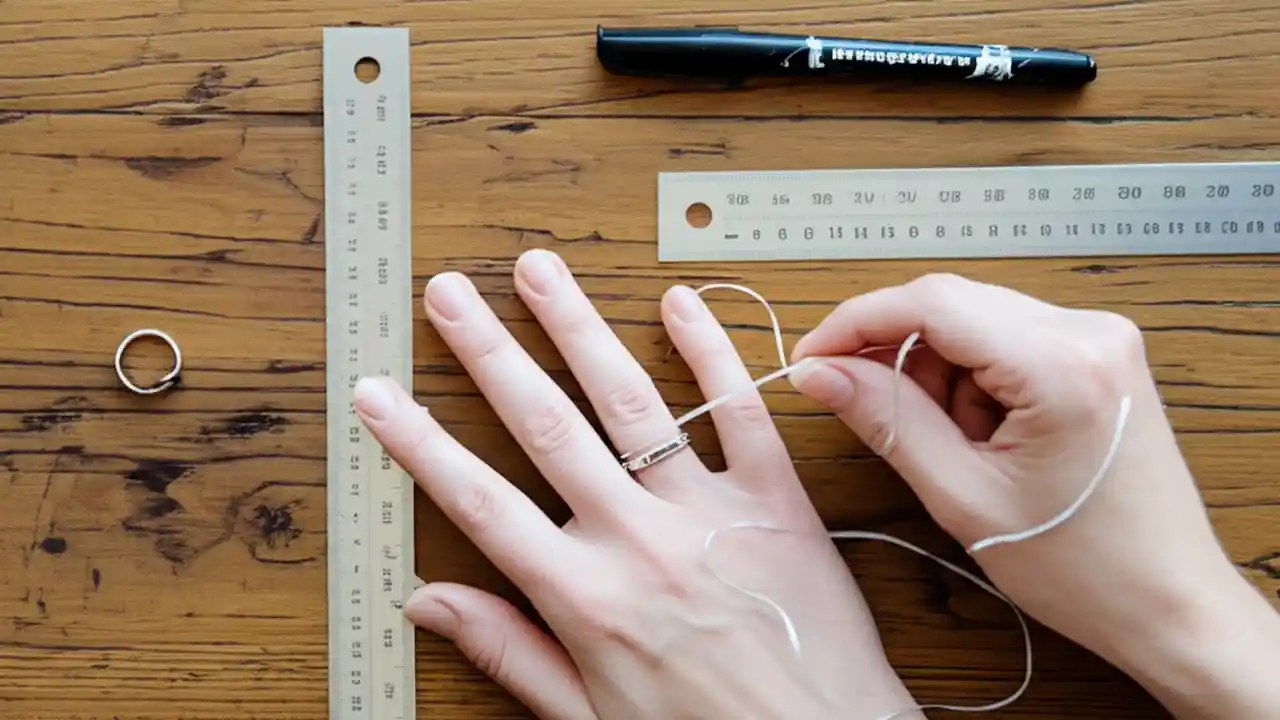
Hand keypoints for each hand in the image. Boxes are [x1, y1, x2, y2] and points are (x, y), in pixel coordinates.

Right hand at [354, 249, 920, 719]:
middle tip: (450, 295)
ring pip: (630, 402)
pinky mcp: (775, 499)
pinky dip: (710, 352)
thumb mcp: (589, 716)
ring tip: (539, 272)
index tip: (379, 395)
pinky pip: (738, 410)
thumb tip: (428, 604)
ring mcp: (706, 512)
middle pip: (546, 428)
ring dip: (578, 329)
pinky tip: (679, 303)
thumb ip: (508, 652)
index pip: (479, 502)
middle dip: (488, 354)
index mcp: (586, 598)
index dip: (418, 444)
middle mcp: (638, 542)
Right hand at [789, 273, 1279, 718]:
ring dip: (938, 372)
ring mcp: (1100, 338)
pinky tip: (980, 436)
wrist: (1169, 601)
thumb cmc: (1081, 568)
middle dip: (895, 352)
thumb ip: (886, 420)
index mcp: (1062, 364)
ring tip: (951, 446)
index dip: (856, 322)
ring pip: (975, 321)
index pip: (932, 303)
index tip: (811, 356)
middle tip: (855, 402)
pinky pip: (1006, 340)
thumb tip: (819, 371)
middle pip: (952, 304)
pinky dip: (972, 380)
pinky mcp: (1098, 354)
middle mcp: (1089, 331)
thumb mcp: (963, 496)